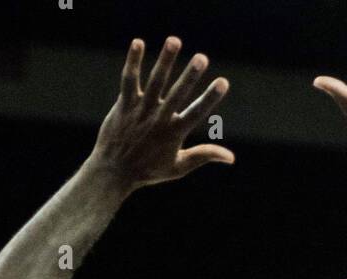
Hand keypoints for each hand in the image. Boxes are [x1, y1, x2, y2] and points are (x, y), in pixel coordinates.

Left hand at [90, 37, 232, 190]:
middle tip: (202, 58)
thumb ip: (204, 156)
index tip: (223, 82)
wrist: (114, 170)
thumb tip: (231, 157)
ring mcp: (141, 110)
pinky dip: (133, 61)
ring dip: (165, 61)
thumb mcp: (180, 167)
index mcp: (174, 134)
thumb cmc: (149, 170)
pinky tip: (139, 43)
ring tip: (175, 41)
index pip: (196, 113)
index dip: (210, 97)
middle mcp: (159, 119)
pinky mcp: (125, 103)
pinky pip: (129, 79)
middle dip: (190, 75)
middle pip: (177, 94)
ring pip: (155, 81)